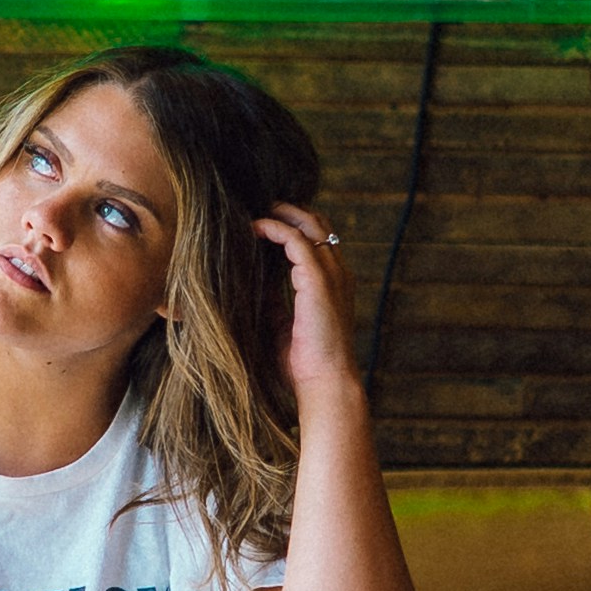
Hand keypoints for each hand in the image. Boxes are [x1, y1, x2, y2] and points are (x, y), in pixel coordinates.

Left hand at [255, 206, 361, 405]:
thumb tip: (252, 282)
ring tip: (256, 212)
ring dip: (282, 214)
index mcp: (334, 284)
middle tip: (262, 207)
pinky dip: (275, 228)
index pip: (320, 240)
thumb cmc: (305, 362)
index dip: (296, 226)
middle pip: (319, 224)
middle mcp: (338, 274)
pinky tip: (256, 227)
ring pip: (310, 225)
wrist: (325, 382)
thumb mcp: (283, 323)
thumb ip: (273, 299)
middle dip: (291, 211)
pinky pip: (296, 240)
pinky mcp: (318, 280)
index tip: (267, 222)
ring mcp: (332, 275)